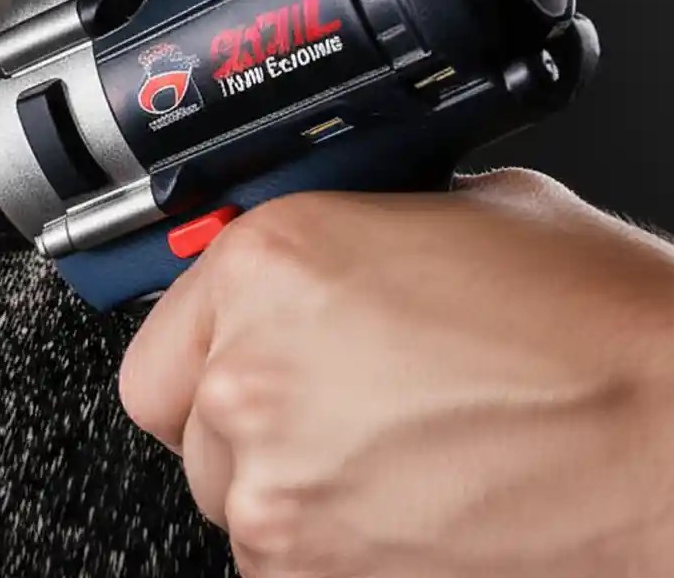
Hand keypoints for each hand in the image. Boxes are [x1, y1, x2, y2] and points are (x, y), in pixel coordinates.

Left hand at [119, 169, 673, 576]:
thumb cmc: (598, 337)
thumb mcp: (467, 218)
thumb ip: (357, 236)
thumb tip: (329, 260)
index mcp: (270, 264)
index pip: (161, 341)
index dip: (204, 353)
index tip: (239, 361)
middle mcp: (249, 374)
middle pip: (190, 424)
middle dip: (252, 420)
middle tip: (341, 408)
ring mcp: (273, 487)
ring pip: (235, 497)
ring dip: (295, 483)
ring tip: (397, 456)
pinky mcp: (308, 572)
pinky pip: (281, 558)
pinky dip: (330, 542)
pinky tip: (411, 502)